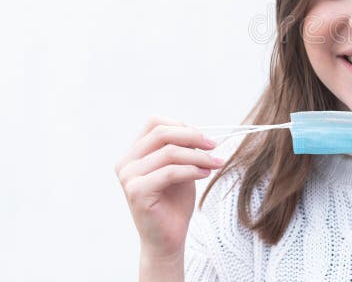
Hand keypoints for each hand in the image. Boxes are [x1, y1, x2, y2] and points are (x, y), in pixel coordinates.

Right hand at [114, 117, 224, 258]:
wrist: (167, 238)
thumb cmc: (174, 203)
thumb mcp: (180, 167)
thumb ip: (182, 148)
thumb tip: (198, 131)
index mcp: (134, 153)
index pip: (154, 123)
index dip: (181, 125)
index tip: (204, 137)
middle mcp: (126, 162)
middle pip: (161, 133)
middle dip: (192, 136)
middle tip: (214, 146)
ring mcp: (128, 177)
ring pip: (169, 152)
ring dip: (198, 156)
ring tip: (215, 163)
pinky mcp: (137, 192)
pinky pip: (170, 172)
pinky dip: (192, 170)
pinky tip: (205, 174)